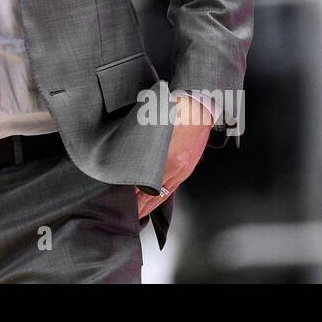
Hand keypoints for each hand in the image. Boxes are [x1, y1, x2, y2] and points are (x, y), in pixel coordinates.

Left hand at [134, 93, 211, 219]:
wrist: (199, 107)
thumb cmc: (175, 111)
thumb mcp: (156, 126)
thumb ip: (145, 143)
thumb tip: (129, 155)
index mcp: (168, 156)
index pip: (146, 183)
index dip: (133, 194)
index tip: (122, 200)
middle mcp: (176, 166)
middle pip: (154, 193)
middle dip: (140, 205)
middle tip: (126, 214)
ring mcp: (183, 169)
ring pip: (164, 194)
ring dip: (150, 205)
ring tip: (138, 214)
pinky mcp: (188, 168)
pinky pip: (174, 188)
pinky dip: (162, 198)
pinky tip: (154, 202)